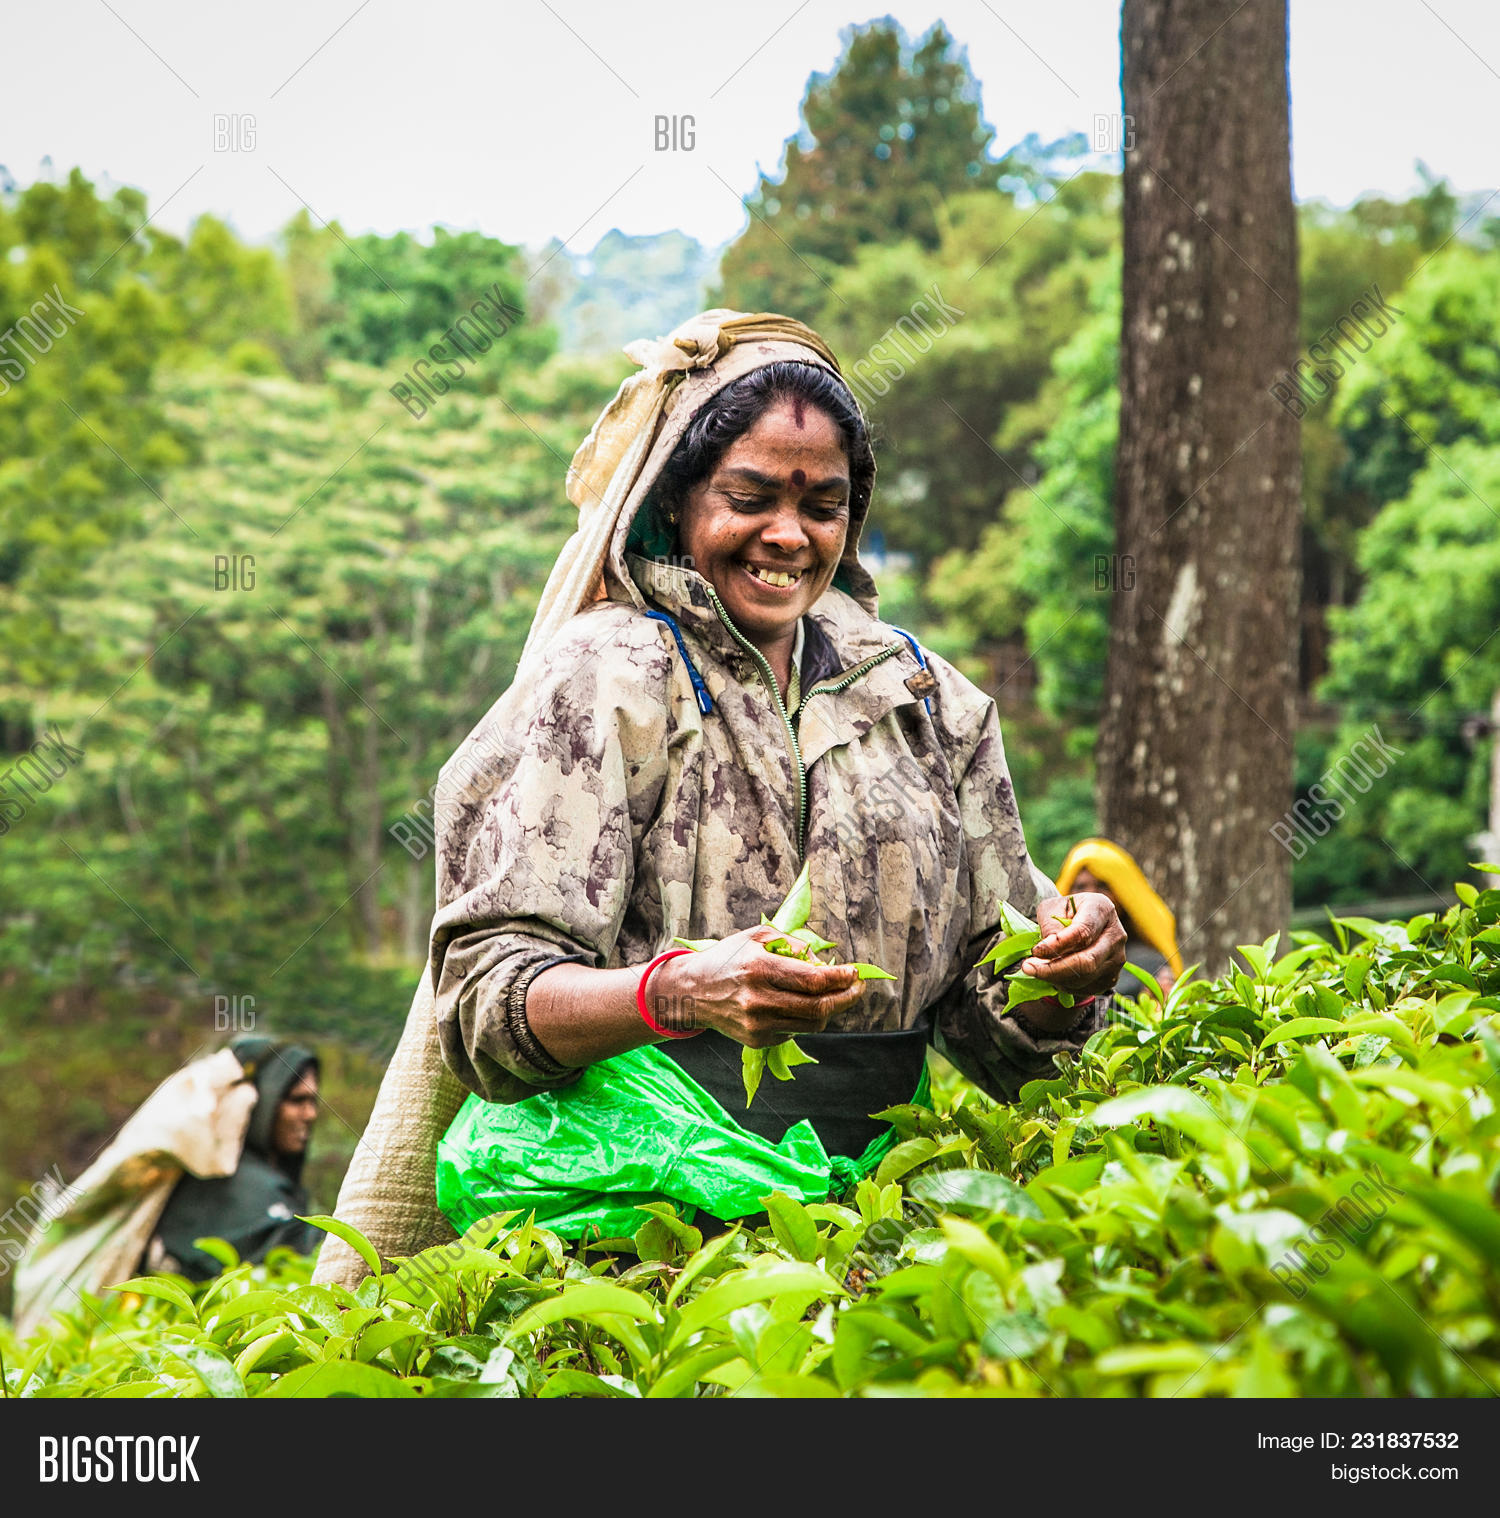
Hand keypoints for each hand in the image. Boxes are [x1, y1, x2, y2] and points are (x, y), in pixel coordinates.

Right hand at [651, 924, 864, 1047]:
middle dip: (846, 998)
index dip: (841, 978)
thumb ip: (792, 944)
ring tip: (836, 996)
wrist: (691, 991)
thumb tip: (824, 963)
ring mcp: (758, 1025)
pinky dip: (805, 1018)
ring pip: (812, 1024)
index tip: (854, 972)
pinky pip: (794, 1031)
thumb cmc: (727, 958)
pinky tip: (803, 1005)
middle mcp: (759, 1000)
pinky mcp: (757, 1041)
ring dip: (831, 1010)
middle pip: (819, 1007)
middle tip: (858, 988)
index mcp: (759, 969)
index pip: (813, 980)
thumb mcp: (756, 938)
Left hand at [1019, 892, 1125, 997]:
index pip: (1082, 933)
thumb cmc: (1065, 911)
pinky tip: (1053, 974)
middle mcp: (1116, 935)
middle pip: (1087, 961)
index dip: (1058, 945)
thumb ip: (1050, 925)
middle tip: (1028, 968)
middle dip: (1054, 969)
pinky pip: (1087, 988)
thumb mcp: (1052, 908)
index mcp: (1102, 909)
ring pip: (1086, 978)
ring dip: (1056, 978)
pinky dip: (1065, 985)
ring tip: (1037, 969)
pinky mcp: (1112, 976)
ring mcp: (1117, 958)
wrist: (1082, 921)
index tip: (1035, 951)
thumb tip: (1048, 948)